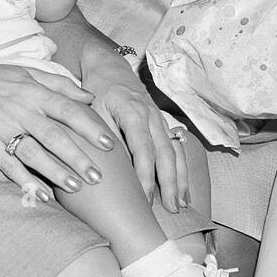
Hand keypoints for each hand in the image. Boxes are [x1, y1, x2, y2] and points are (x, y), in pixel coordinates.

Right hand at [0, 56, 114, 200]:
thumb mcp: (26, 72)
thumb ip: (59, 85)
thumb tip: (89, 97)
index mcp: (33, 91)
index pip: (67, 110)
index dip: (89, 128)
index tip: (108, 143)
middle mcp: (20, 110)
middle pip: (54, 136)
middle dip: (78, 158)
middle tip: (98, 176)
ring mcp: (2, 128)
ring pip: (33, 153)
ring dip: (55, 172)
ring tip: (76, 188)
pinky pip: (8, 166)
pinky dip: (24, 181)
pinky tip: (41, 195)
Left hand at [82, 54, 191, 212]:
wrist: (108, 67)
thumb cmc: (96, 91)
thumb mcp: (92, 110)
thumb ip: (101, 136)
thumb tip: (106, 169)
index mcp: (133, 112)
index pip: (143, 149)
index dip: (145, 175)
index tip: (145, 200)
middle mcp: (151, 116)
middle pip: (165, 153)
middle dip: (170, 183)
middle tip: (171, 209)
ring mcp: (159, 120)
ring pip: (175, 151)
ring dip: (179, 179)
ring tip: (181, 205)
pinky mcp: (162, 124)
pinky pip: (176, 148)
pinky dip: (181, 170)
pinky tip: (183, 189)